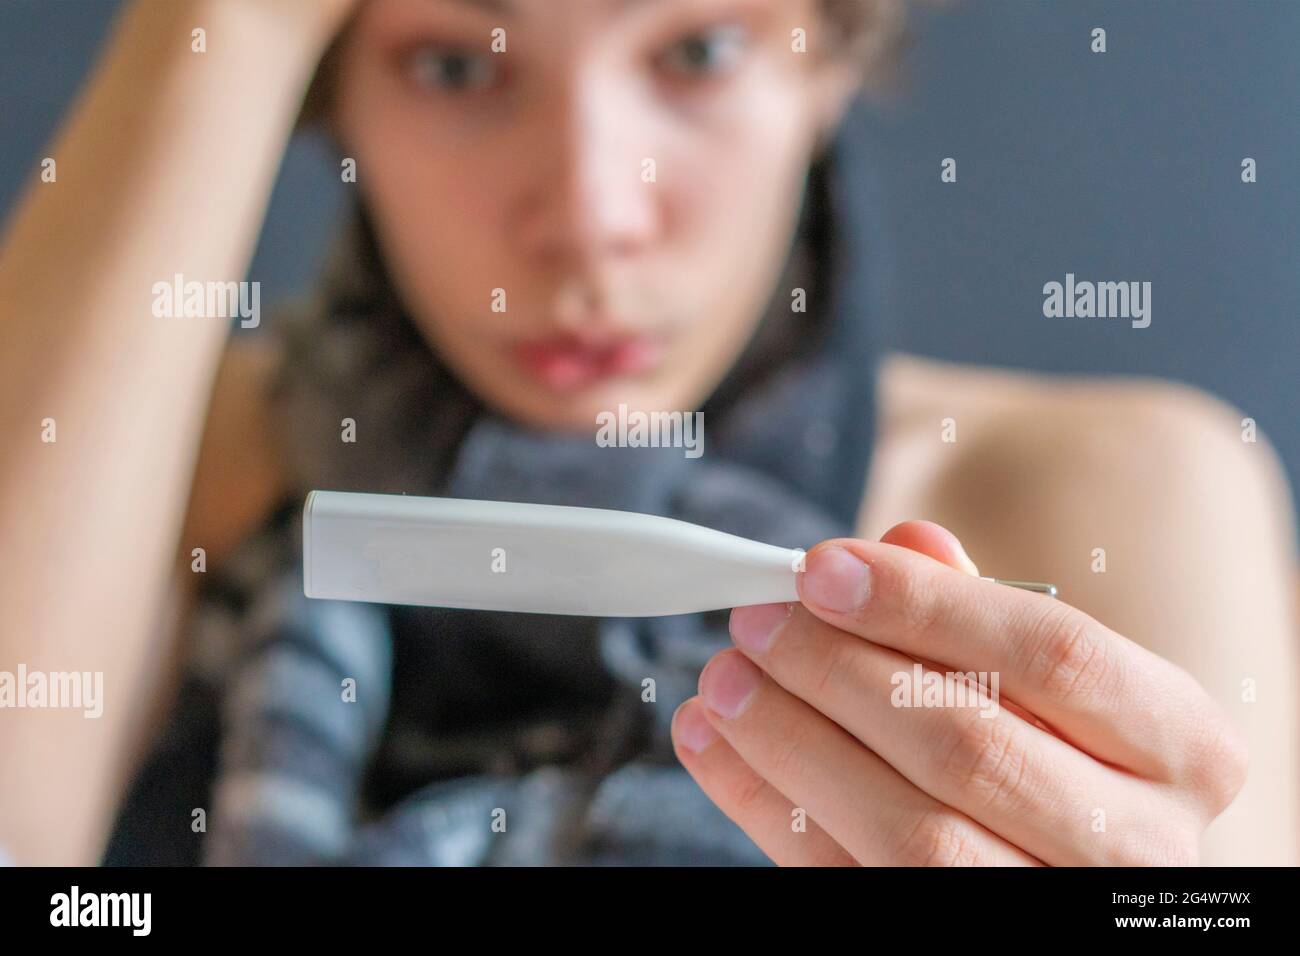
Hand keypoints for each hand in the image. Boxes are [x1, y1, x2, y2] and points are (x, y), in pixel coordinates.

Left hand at [671, 521, 1247, 864]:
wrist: (1076, 862)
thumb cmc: (1064, 748)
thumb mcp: (1054, 680)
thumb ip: (981, 612)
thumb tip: (902, 544)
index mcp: (1181, 747)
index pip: (1054, 656)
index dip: (926, 604)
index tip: (819, 568)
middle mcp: (1137, 844)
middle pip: (968, 745)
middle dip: (839, 671)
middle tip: (756, 622)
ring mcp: (1049, 909)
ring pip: (908, 832)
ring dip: (793, 742)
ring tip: (725, 680)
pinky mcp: (959, 947)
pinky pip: (846, 882)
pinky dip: (766, 808)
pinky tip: (716, 745)